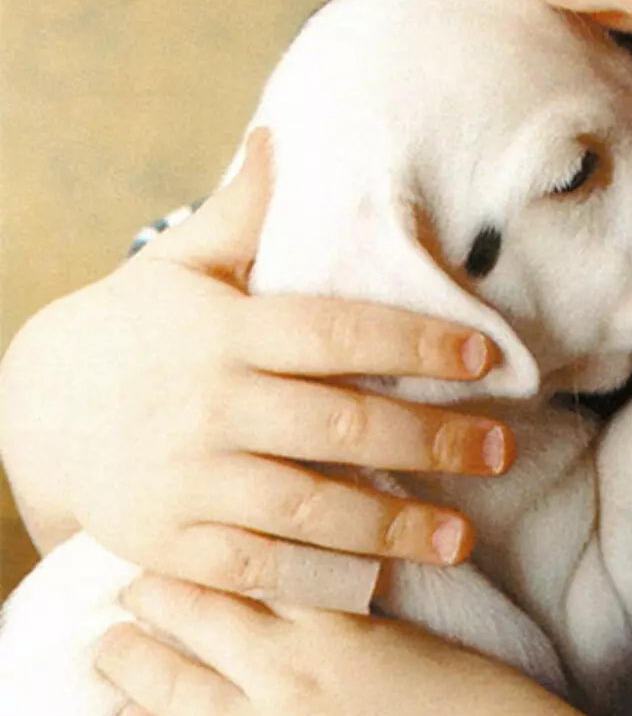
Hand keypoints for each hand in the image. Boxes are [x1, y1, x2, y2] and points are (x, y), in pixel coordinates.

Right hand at [0, 130, 515, 598]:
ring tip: (461, 535)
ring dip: (392, 526)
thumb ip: (240, 210)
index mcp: (227, 331)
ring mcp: (190, 481)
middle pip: (340, 424)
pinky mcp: (171, 543)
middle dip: (431, 439)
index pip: (339, 333)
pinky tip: (380, 581)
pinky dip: (321, 577)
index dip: (417, 342)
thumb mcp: (179, 261)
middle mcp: (212, 406)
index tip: (485, 354)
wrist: (37, 410)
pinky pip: (259, 568)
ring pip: (308, 507)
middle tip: (501, 449)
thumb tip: (281, 134)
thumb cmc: (134, 326)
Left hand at [97, 572, 578, 715]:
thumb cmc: (484, 706)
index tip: (178, 522)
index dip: (208, 542)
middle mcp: (291, 683)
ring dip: (137, 669)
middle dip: (157, 599)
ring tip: (110, 647)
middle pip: (200, 624)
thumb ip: (353, 605)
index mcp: (335, 627)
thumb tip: (320, 565)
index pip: (252, 565)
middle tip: (128, 581)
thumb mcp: (415, 633)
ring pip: (178, 699)